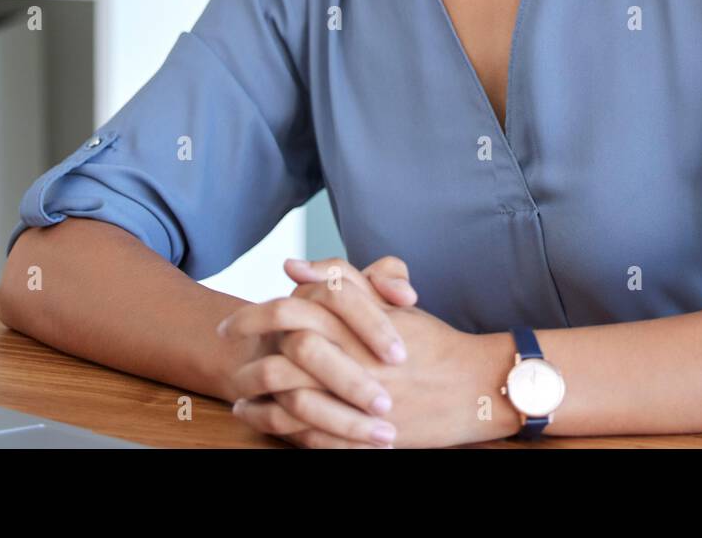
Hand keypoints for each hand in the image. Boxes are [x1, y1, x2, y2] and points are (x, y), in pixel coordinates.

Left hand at [220, 257, 500, 446]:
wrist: (474, 387)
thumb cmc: (432, 343)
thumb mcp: (389, 305)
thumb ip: (343, 282)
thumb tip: (293, 265)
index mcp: (354, 324)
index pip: (291, 309)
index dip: (254, 315)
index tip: (232, 324)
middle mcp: (350, 358)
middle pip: (281, 351)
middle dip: (247, 356)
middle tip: (227, 355)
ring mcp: (352, 399)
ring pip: (287, 397)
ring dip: (256, 397)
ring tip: (239, 395)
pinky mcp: (358, 434)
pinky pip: (305, 433)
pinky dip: (278, 427)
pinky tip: (265, 421)